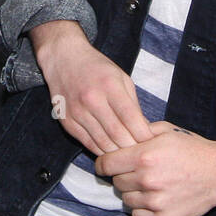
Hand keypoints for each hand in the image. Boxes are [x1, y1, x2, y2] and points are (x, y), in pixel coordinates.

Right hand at [32, 20, 151, 155]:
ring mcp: (77, 112)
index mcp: (109, 86)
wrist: (64, 59)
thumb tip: (144, 130)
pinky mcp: (67, 121)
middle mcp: (92, 99)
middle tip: (142, 155)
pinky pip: (88, 143)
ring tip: (129, 157)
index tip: (152, 143)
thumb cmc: (97, 68)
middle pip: (117, 134)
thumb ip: (133, 104)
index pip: (131, 118)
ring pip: (102, 143)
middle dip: (133, 148)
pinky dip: (102, 151)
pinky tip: (112, 153)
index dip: (144, 135)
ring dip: (118, 153)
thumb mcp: (121, 78)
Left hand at [95, 122, 215, 215]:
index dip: (104, 163)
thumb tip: (118, 133)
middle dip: (122, 176)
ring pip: (126, 199)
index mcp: (143, 156)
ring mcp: (155, 201)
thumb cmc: (192, 149)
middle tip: (137, 172)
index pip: (105, 164)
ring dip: (132, 192)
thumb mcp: (166, 130)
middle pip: (116, 182)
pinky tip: (154, 198)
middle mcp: (146, 180)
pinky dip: (141, 208)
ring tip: (149, 184)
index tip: (107, 164)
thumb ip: (139, 131)